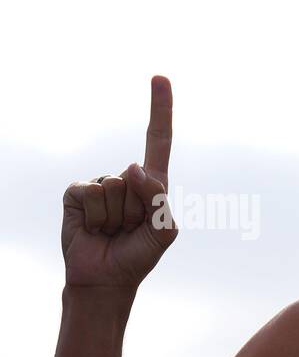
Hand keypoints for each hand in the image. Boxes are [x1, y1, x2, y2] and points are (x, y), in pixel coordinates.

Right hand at [61, 76, 176, 290]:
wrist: (106, 278)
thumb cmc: (138, 256)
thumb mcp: (163, 232)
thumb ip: (159, 199)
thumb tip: (132, 166)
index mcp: (152, 184)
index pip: (158, 140)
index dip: (160, 109)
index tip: (160, 77)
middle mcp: (125, 179)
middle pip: (137, 178)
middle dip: (137, 210)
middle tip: (129, 230)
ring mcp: (100, 184)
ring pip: (114, 188)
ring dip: (116, 217)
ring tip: (113, 231)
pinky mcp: (76, 193)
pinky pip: (90, 193)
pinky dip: (95, 216)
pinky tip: (93, 228)